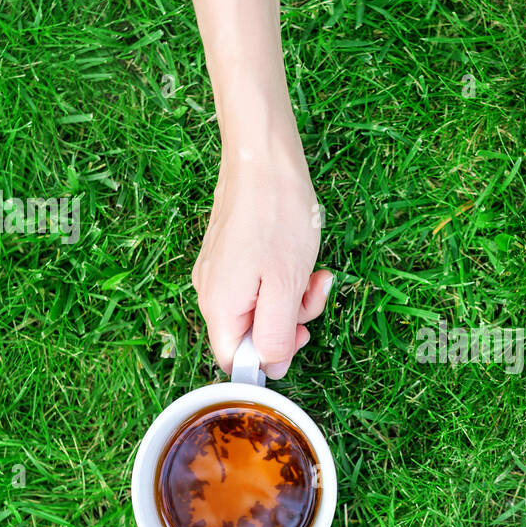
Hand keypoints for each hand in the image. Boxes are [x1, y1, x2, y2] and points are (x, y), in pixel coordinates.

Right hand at [192, 154, 332, 378]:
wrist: (262, 157)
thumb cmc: (276, 217)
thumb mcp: (285, 287)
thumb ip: (275, 335)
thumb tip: (272, 369)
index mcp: (218, 306)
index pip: (236, 361)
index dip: (270, 358)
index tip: (299, 332)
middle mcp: (211, 292)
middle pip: (252, 333)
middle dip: (291, 320)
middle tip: (314, 291)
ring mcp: (220, 271)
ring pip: (260, 306)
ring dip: (294, 296)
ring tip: (314, 271)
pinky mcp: (231, 254)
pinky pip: (259, 282)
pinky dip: (285, 276)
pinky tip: (301, 257)